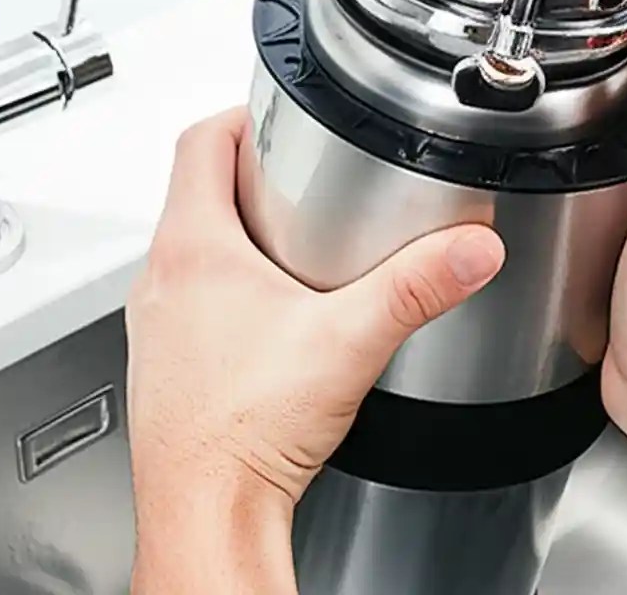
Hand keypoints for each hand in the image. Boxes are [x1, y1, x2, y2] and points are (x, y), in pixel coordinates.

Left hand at [126, 108, 505, 507]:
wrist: (208, 511)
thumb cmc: (243, 432)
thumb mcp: (350, 341)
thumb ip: (418, 287)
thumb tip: (469, 250)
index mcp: (193, 251)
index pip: (200, 143)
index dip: (241, 116)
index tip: (277, 115)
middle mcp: (161, 283)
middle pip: (197, 193)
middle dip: (252, 176)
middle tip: (306, 180)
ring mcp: (157, 327)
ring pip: (191, 252)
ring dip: (237, 237)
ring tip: (296, 248)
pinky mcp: (168, 367)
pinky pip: (191, 306)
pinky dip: (228, 295)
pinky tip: (274, 327)